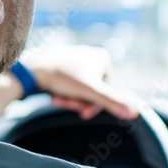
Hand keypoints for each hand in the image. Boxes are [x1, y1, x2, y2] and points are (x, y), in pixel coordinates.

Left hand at [25, 45, 139, 120]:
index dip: (96, 104)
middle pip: (94, 90)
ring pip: (81, 89)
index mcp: (103, 57)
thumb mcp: (91, 92)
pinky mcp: (64, 63)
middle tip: (67, 104)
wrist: (31, 70)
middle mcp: (92, 54)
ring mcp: (78, 58)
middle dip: (80, 102)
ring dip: (71, 99)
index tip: (83, 113)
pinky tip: (54, 94)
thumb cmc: (63, 78)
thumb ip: (113, 102)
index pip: (108, 90)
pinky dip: (65, 92)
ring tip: (58, 98)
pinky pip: (71, 84)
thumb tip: (136, 113)